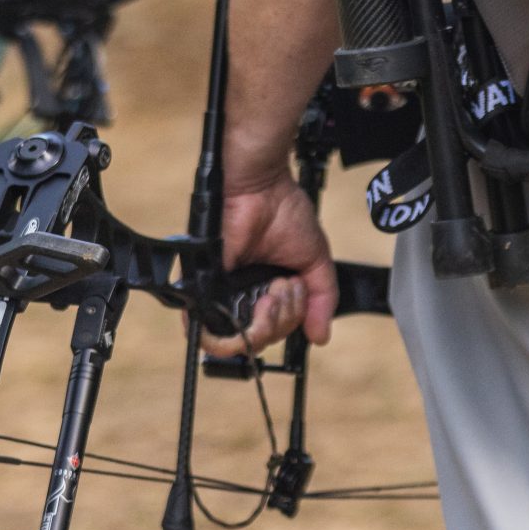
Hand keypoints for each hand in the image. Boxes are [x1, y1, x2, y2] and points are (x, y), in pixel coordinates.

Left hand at [215, 174, 337, 352]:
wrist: (261, 188)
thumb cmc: (286, 213)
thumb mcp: (315, 260)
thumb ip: (322, 298)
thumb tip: (321, 336)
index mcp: (268, 290)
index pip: (278, 328)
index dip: (292, 320)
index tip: (298, 290)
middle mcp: (246, 295)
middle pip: (263, 339)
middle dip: (284, 319)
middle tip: (285, 286)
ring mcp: (225, 295)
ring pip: (243, 340)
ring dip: (269, 322)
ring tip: (274, 290)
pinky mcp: (206, 291)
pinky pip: (212, 332)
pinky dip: (236, 334)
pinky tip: (261, 306)